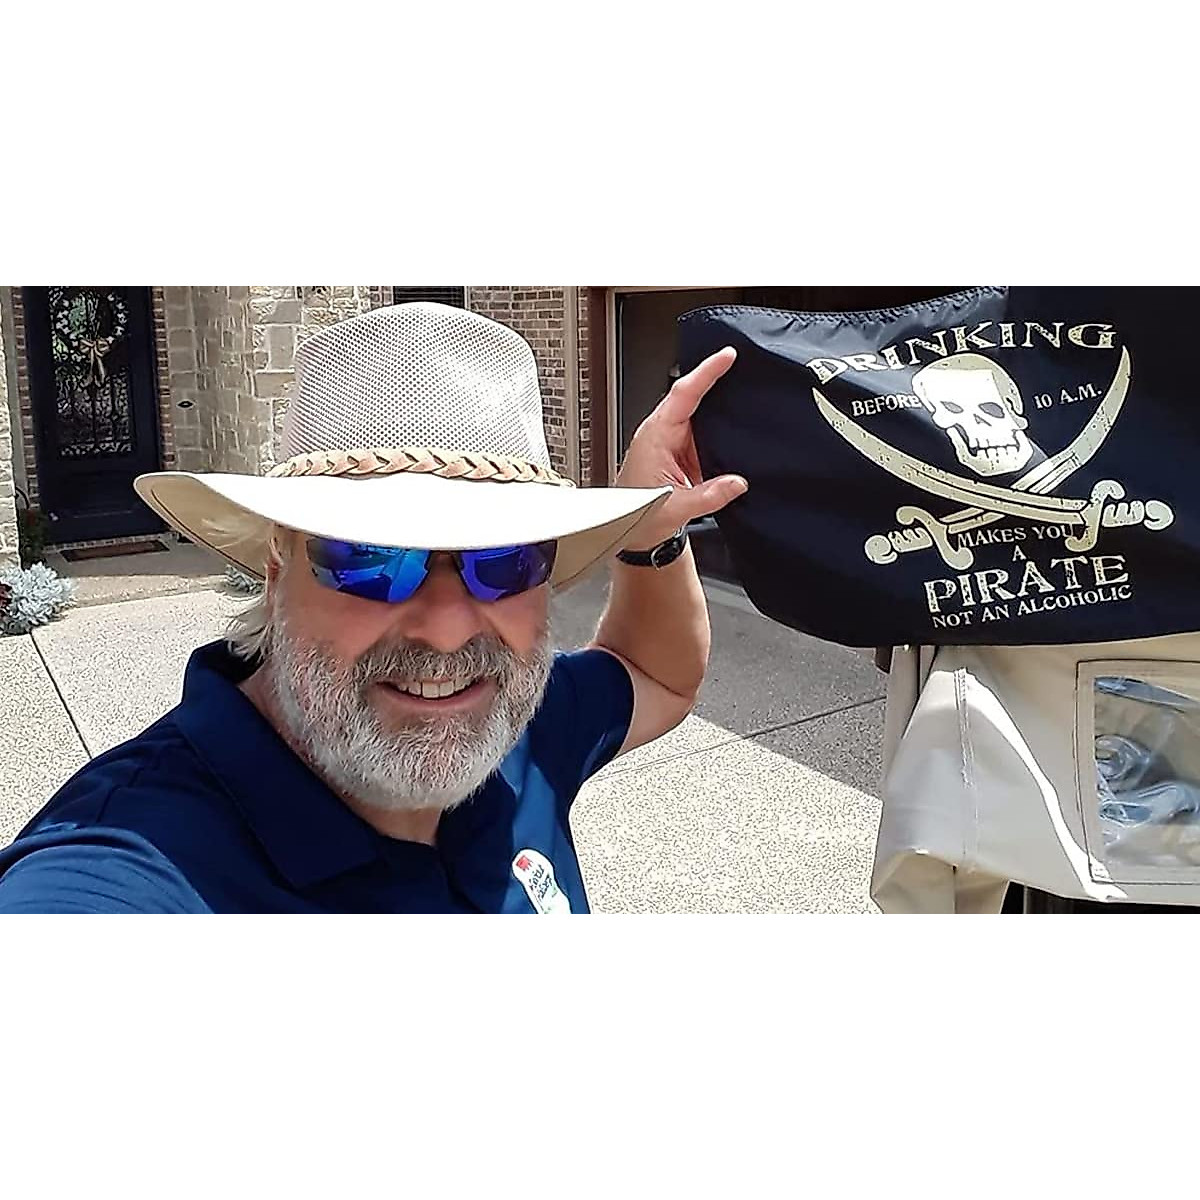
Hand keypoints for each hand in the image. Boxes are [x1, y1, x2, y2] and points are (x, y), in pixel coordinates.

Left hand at [616, 346, 748, 549]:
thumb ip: (709, 496)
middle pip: (690, 396)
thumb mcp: (676, 508)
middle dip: (714, 379)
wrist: (627, 532)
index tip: (726, 356)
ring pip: (697, 414)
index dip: (706, 372)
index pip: (683, 394)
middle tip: (742, 364)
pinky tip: (731, 428)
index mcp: (656, 436)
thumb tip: (737, 483)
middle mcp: (660, 433)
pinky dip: (716, 429)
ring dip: (717, 407)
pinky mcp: (676, 452)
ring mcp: (669, 441)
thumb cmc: (637, 516)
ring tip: (744, 393)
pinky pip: (700, 432)